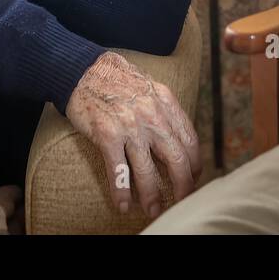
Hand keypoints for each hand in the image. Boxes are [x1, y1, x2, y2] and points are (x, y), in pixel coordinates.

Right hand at [65, 52, 201, 218]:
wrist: (84, 70)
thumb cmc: (117, 79)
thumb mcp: (150, 88)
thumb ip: (164, 110)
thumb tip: (177, 137)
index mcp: (165, 102)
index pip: (189, 139)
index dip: (194, 163)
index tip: (193, 176)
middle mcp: (152, 115)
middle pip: (176, 159)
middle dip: (183, 185)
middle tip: (182, 200)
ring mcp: (130, 127)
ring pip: (147, 171)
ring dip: (152, 196)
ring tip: (153, 209)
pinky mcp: (107, 136)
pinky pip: (118, 171)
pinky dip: (121, 192)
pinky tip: (123, 205)